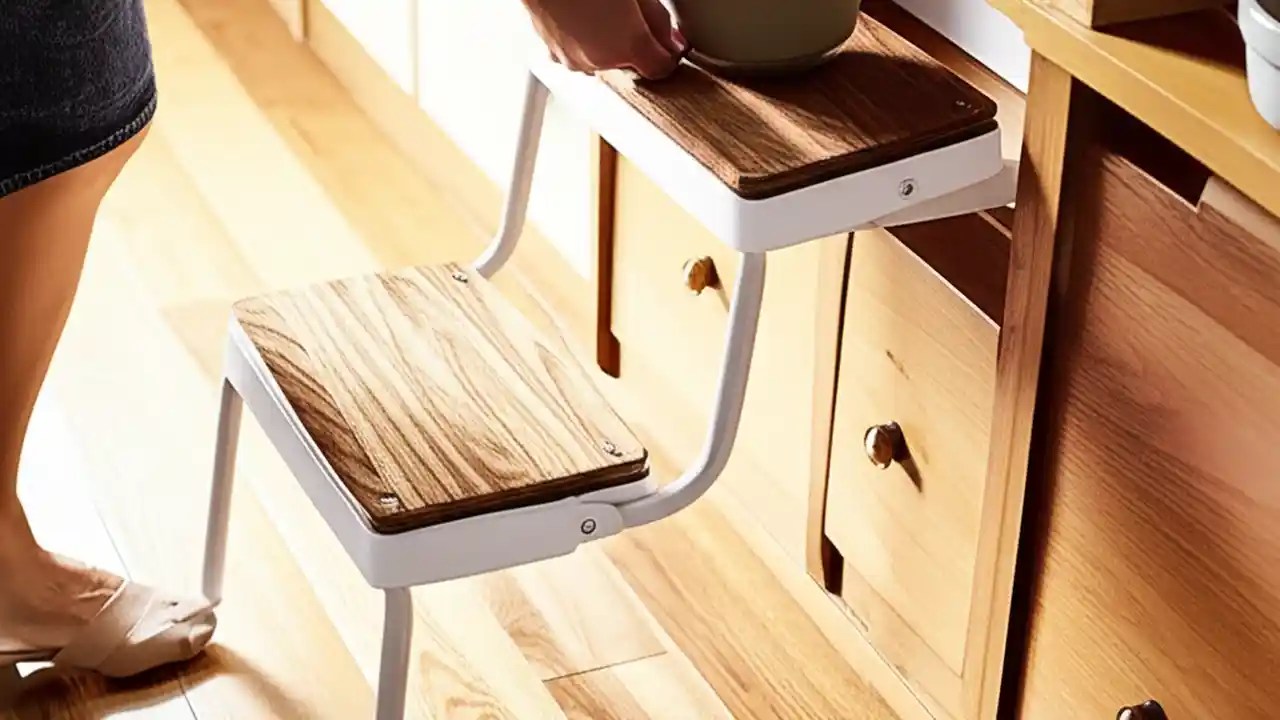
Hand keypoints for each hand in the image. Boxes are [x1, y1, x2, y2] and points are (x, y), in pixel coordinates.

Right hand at [521, 0, 686, 78]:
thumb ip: (658, 21)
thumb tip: (670, 41)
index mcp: (627, 44)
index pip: (661, 68)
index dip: (669, 54)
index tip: (670, 41)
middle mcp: (599, 60)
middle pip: (631, 63)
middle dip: (636, 43)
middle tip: (633, 12)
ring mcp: (572, 57)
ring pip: (604, 58)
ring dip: (609, 40)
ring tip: (603, 8)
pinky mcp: (552, 50)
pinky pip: (579, 51)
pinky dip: (585, 37)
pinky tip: (584, 12)